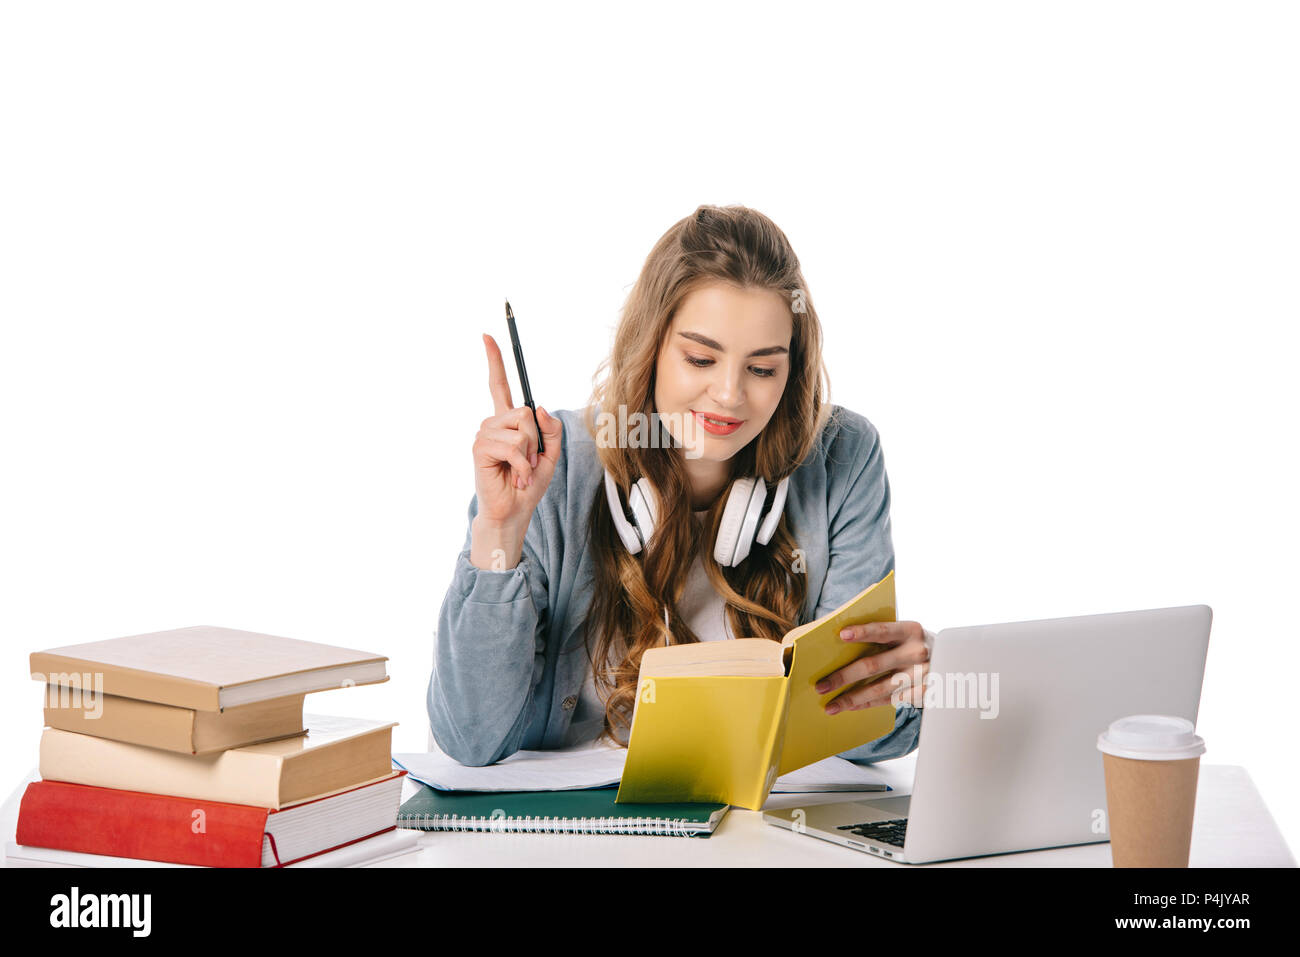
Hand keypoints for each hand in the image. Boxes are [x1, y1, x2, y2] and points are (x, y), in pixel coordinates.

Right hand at [471, 333, 563, 528]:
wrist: (513, 511)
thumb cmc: (528, 484)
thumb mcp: (550, 454)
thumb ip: (550, 429)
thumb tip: (538, 408)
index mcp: (508, 421)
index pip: (499, 385)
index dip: (495, 360)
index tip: (487, 336)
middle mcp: (493, 423)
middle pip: (524, 411)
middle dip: (536, 439)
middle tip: (528, 462)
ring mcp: (484, 434)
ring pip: (522, 429)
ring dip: (529, 455)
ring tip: (520, 472)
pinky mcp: (480, 448)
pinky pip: (514, 446)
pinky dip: (523, 465)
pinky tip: (517, 477)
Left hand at [814, 621, 930, 713]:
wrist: (954, 662)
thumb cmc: (915, 644)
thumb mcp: (906, 633)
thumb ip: (882, 636)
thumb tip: (840, 643)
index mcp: (910, 630)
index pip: (882, 630)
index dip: (862, 632)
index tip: (841, 635)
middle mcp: (916, 652)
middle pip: (873, 665)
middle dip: (843, 676)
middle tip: (821, 686)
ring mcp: (920, 675)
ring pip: (878, 689)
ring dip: (851, 698)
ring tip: (830, 705)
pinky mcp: (922, 694)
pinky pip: (888, 700)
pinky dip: (867, 704)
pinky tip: (850, 706)